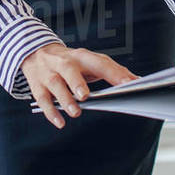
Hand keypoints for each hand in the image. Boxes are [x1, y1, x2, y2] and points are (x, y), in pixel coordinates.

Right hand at [20, 43, 136, 128]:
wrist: (36, 52)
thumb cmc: (71, 62)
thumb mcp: (89, 61)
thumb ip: (112, 70)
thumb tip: (137, 81)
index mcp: (81, 56)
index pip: (99, 62)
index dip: (113, 73)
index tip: (128, 83)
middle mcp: (63, 62)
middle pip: (69, 69)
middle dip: (76, 82)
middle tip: (86, 96)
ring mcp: (48, 73)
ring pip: (55, 84)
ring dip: (65, 98)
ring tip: (75, 112)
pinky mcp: (37, 86)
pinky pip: (42, 99)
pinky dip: (50, 112)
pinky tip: (60, 122)